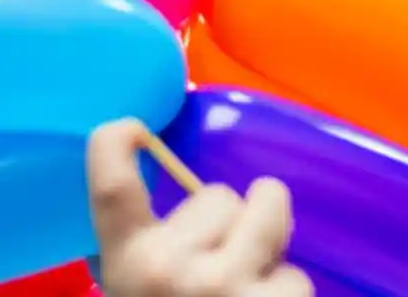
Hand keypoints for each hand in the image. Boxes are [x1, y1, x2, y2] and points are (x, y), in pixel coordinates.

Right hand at [86, 119, 312, 296]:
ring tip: (247, 293)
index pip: (109, 187)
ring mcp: (227, 289)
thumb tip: (188, 195)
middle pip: (220, 194)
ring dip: (267, 253)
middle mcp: (172, 270)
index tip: (128, 129)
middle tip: (216, 264)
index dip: (114, 143)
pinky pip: (298, 276)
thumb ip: (149, 254)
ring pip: (270, 222)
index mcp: (127, 266)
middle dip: (228, 222)